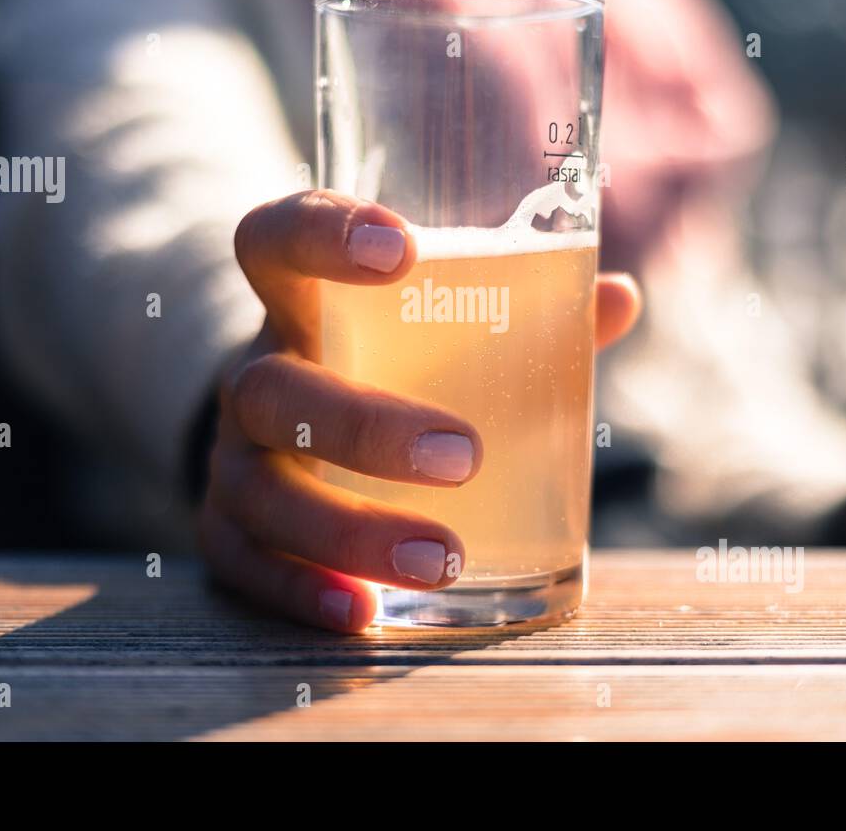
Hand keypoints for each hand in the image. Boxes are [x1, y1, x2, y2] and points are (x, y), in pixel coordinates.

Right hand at [200, 189, 641, 631]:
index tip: (405, 251)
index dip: (323, 234)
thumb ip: (524, 310)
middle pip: (274, 389)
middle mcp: (255, 376)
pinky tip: (364, 611)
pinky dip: (301, 589)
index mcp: (301, 304)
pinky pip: (245, 563)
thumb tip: (619, 297)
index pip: (276, 240)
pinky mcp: (226, 528)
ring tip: (441, 557)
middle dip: (364, 425)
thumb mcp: (434, 328)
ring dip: (349, 528)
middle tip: (462, 454)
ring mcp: (234, 456)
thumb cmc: (385, 364)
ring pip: (261, 488)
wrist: (287, 431)